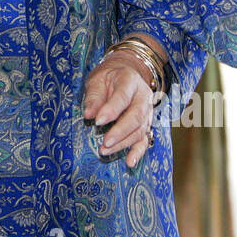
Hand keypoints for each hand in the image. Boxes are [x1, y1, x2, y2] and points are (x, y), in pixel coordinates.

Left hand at [83, 52, 159, 167]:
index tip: (97, 121)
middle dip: (120, 131)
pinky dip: (138, 152)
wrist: (123, 74)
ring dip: (124, 143)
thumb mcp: (97, 80)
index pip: (123, 96)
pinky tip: (129, 162)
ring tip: (105, 150)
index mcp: (130, 80)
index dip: (111, 110)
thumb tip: (88, 115)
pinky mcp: (146, 124)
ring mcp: (148, 111)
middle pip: (136, 116)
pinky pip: (145, 139)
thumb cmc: (108, 77)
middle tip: (105, 142)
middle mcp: (143, 96)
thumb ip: (94, 97)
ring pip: (140, 130)